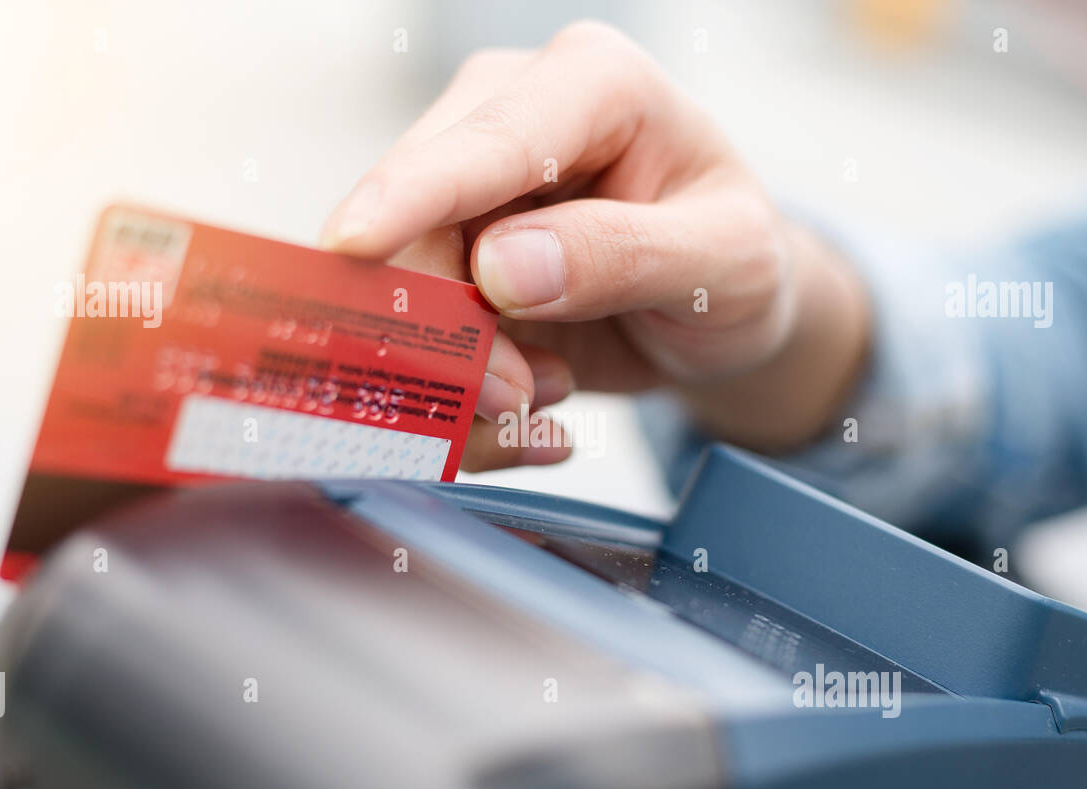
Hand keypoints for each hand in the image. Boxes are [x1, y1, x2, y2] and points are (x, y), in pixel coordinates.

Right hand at [321, 21, 869, 470]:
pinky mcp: (447, 257)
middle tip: (516, 397)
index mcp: (592, 84)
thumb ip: (625, 256)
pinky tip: (537, 406)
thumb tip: (501, 270)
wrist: (720, 311)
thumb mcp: (725, 261)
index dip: (411, 194)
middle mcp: (510, 116)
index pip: (486, 140)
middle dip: (450, 329)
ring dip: (463, 372)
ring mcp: (467, 189)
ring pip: (402, 288)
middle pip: (417, 219)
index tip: (350, 245)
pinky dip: (465, 395)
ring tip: (552, 391)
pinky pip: (417, 334)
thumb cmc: (736, 262)